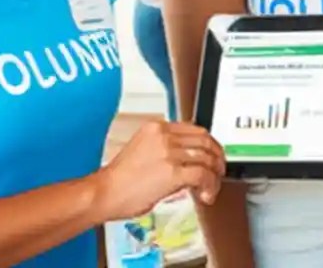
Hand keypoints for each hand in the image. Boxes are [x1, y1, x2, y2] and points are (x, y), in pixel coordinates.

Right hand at [93, 120, 224, 220]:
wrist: (104, 193)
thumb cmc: (119, 179)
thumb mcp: (142, 150)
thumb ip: (165, 149)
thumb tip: (187, 160)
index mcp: (156, 127)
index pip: (194, 129)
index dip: (209, 144)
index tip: (213, 155)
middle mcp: (164, 136)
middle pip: (205, 141)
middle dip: (217, 158)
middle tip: (218, 172)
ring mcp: (169, 153)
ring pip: (207, 158)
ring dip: (214, 176)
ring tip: (210, 188)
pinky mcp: (173, 172)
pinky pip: (203, 175)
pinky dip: (210, 186)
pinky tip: (205, 195)